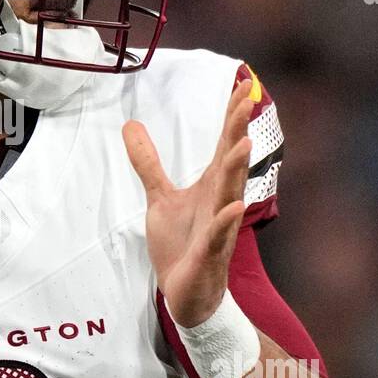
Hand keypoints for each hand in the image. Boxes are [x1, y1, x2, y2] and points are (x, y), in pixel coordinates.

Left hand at [123, 77, 254, 327]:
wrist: (185, 292)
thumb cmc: (181, 243)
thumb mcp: (159, 197)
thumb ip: (148, 163)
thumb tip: (130, 125)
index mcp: (211, 186)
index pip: (224, 145)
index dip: (232, 116)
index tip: (242, 85)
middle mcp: (221, 201)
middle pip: (231, 161)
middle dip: (238, 130)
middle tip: (246, 100)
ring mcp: (218, 227)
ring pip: (230, 194)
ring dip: (237, 169)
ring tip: (244, 142)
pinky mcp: (209, 253)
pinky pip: (219, 236)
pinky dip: (225, 221)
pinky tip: (232, 206)